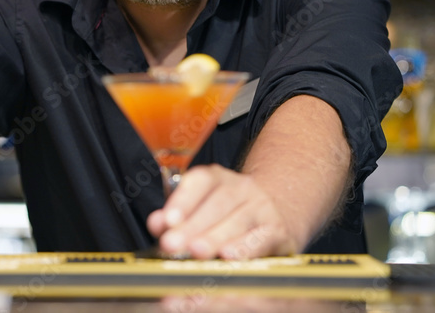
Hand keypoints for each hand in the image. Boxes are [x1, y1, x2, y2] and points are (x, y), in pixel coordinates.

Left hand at [146, 164, 301, 258]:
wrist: (278, 213)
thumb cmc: (229, 215)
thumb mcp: (202, 208)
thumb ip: (176, 217)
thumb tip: (156, 224)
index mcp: (218, 178)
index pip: (200, 181)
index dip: (183, 199)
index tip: (166, 220)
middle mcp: (242, 188)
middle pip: (217, 203)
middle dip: (192, 225)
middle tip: (171, 244)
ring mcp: (262, 207)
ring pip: (238, 220)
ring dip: (215, 237)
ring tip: (195, 251)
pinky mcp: (277, 230)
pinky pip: (261, 238)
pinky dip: (245, 247)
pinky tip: (229, 256)